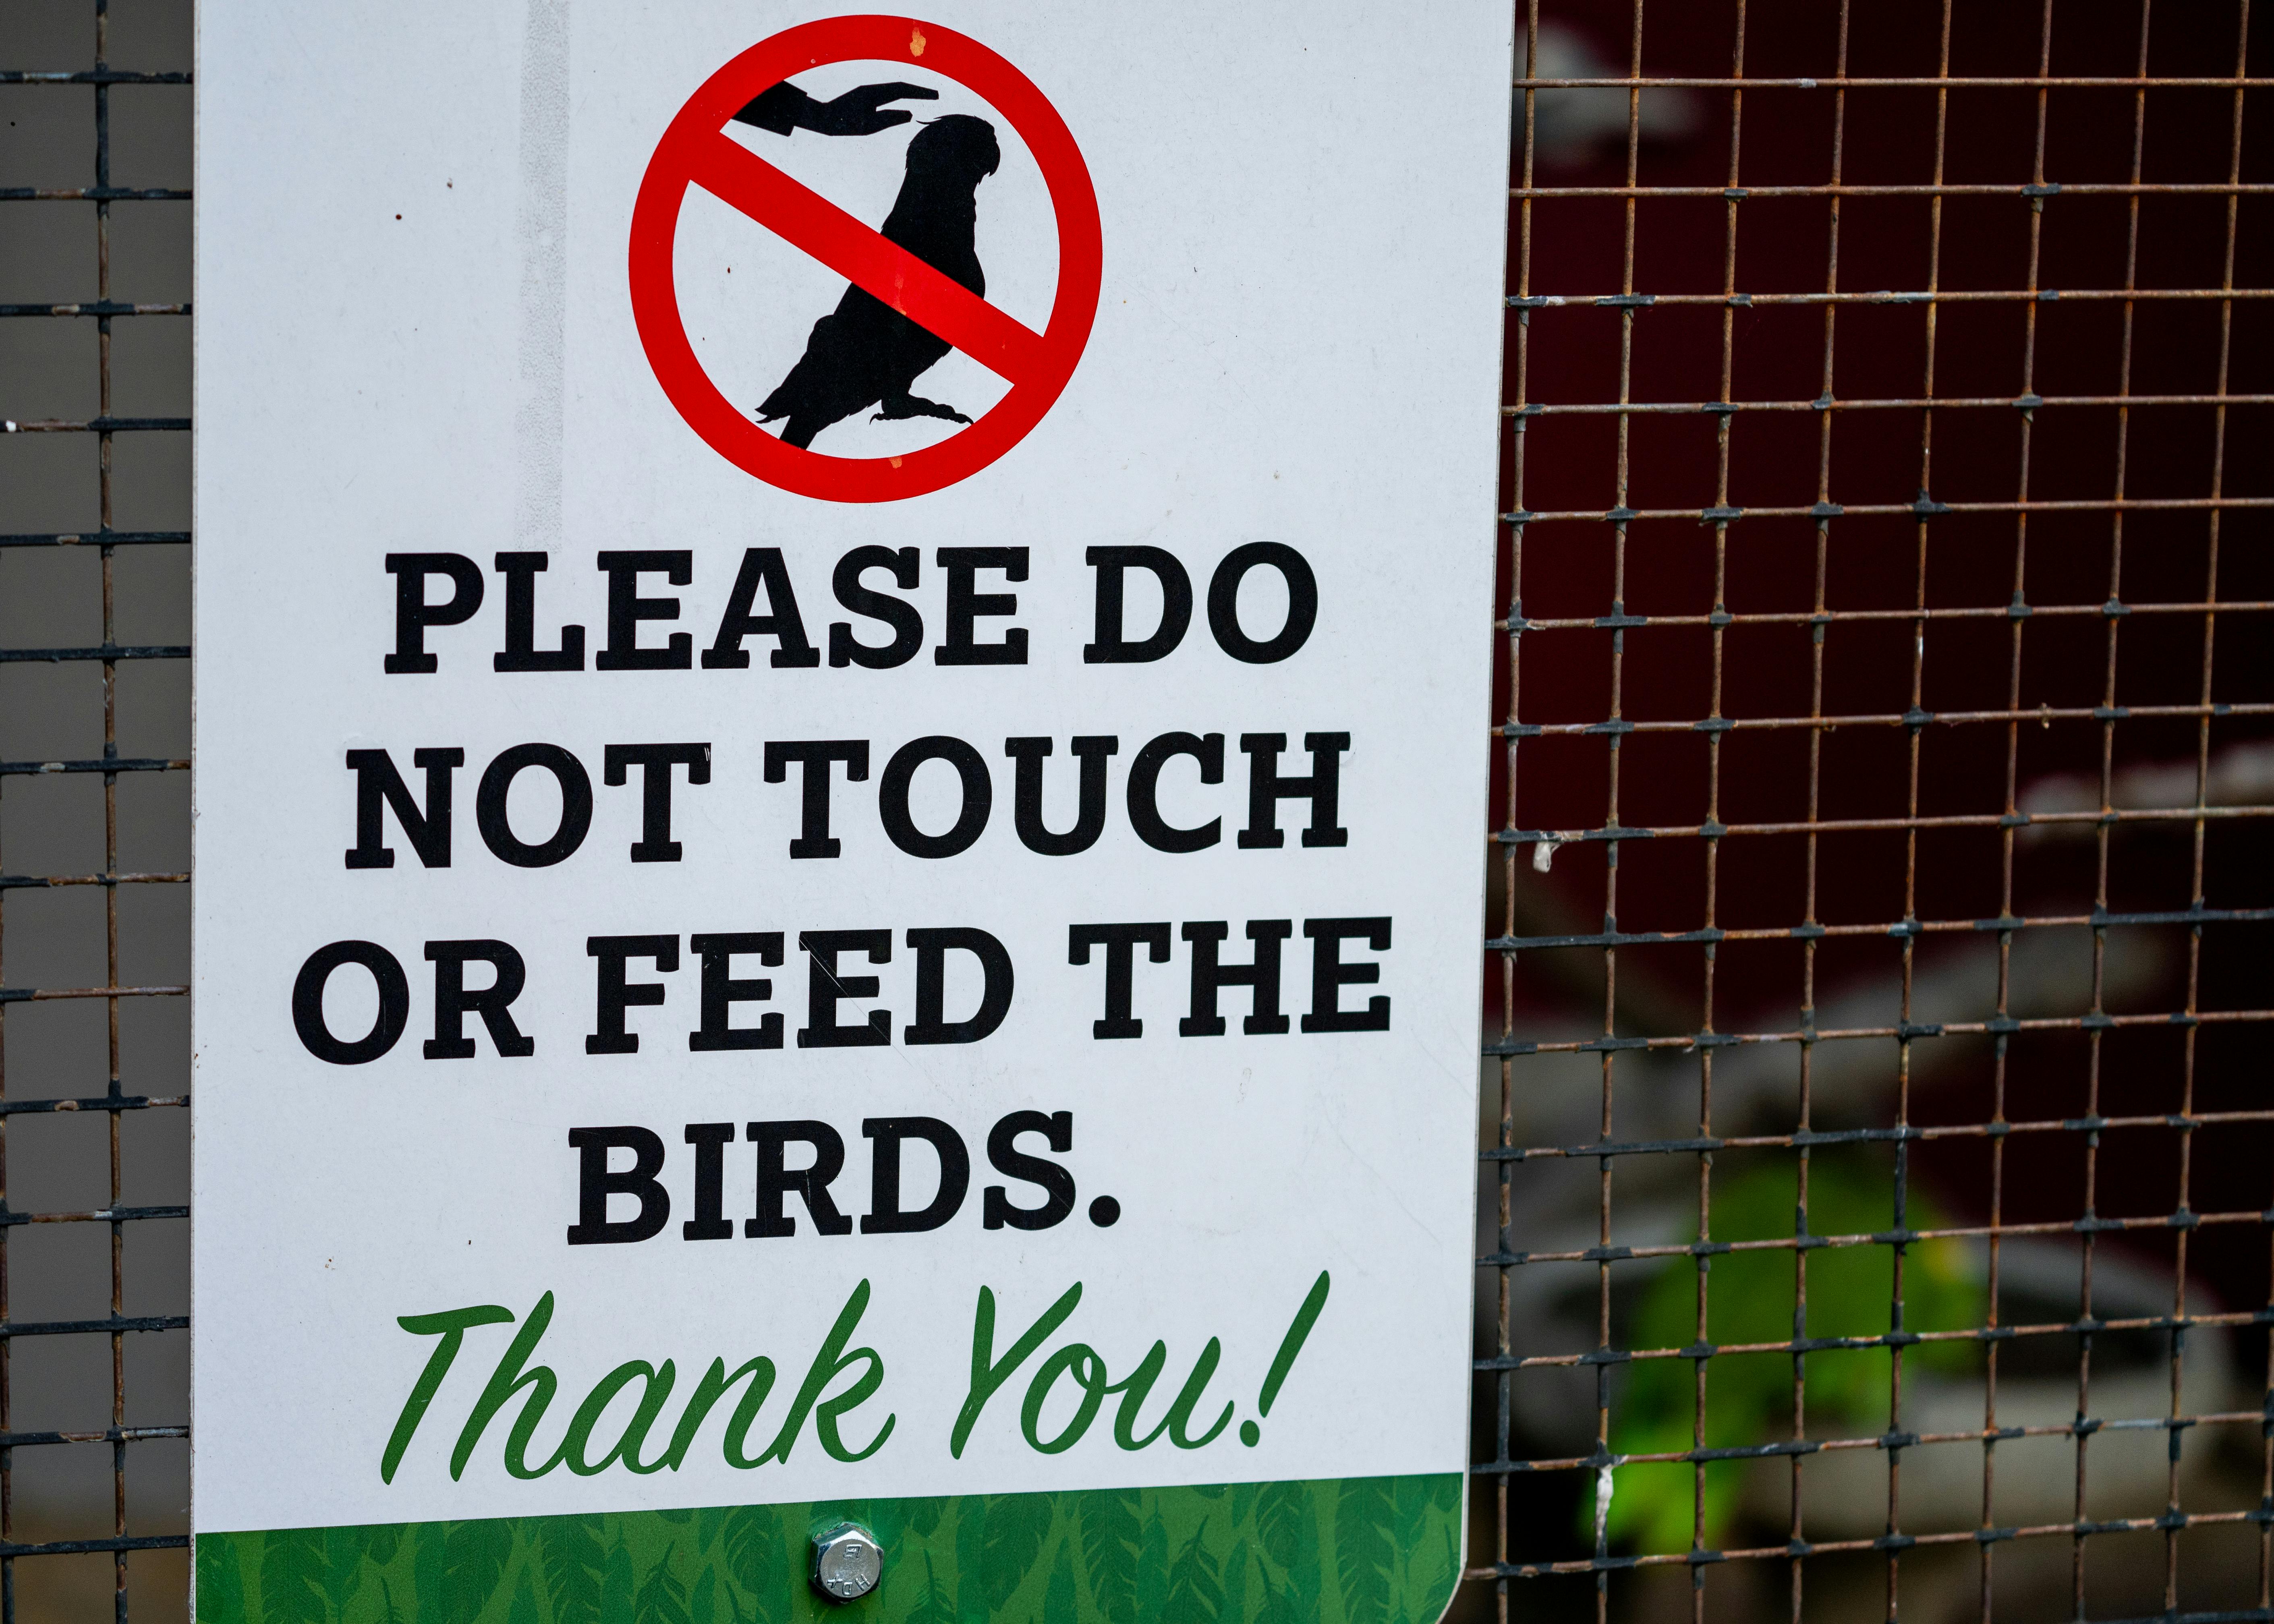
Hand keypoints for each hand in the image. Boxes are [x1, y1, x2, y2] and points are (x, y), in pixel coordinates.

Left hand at [801, 82, 939, 135]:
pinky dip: (899, 96)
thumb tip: (909, 114)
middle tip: (936, 94)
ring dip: (910, 92)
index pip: (902, 89)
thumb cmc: (843, 124)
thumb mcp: (869, 125)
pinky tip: (904, 102)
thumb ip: (890, 119)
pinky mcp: (865, 98)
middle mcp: (872, 89)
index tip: (936, 95)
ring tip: (925, 97)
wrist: (822, 120)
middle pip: (900, 86)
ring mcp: (868, 93)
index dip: (920, 92)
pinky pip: (887, 95)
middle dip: (919, 90)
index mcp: (874, 93)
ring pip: (893, 90)